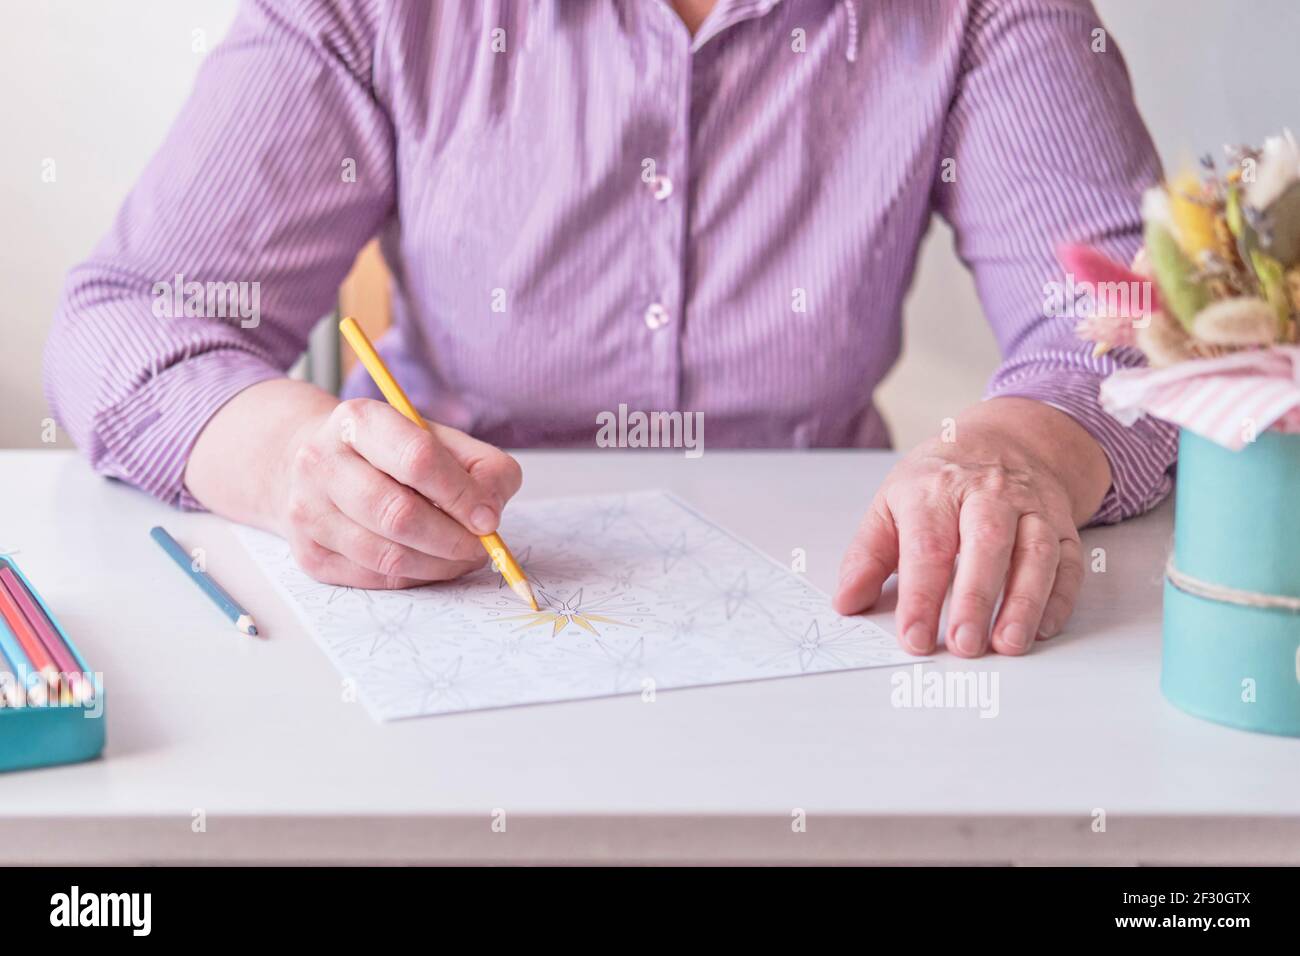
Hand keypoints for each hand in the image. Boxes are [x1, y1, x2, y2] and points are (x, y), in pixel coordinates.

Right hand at [278, 398, 522, 588]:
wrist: (316, 464)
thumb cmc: (389, 452)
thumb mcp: (440, 439)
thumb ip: (481, 467)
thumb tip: (489, 514)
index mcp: (359, 421)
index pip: (418, 458)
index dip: (461, 494)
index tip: (489, 518)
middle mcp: (322, 462)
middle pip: (399, 514)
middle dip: (453, 538)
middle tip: (481, 546)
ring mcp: (309, 511)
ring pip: (388, 555)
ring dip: (439, 564)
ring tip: (462, 556)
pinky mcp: (311, 554)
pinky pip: (377, 578)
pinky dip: (417, 576)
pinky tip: (432, 562)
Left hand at [832, 398, 1109, 656]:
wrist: (1006, 439)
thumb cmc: (940, 480)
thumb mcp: (891, 503)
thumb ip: (867, 555)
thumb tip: (847, 601)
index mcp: (935, 490)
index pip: (927, 546)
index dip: (921, 596)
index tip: (914, 638)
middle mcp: (988, 495)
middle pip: (986, 544)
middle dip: (975, 598)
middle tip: (964, 645)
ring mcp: (1030, 508)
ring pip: (1035, 553)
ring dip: (1024, 602)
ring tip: (1007, 645)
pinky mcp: (1062, 526)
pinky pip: (1068, 562)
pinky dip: (1059, 598)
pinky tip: (1042, 630)